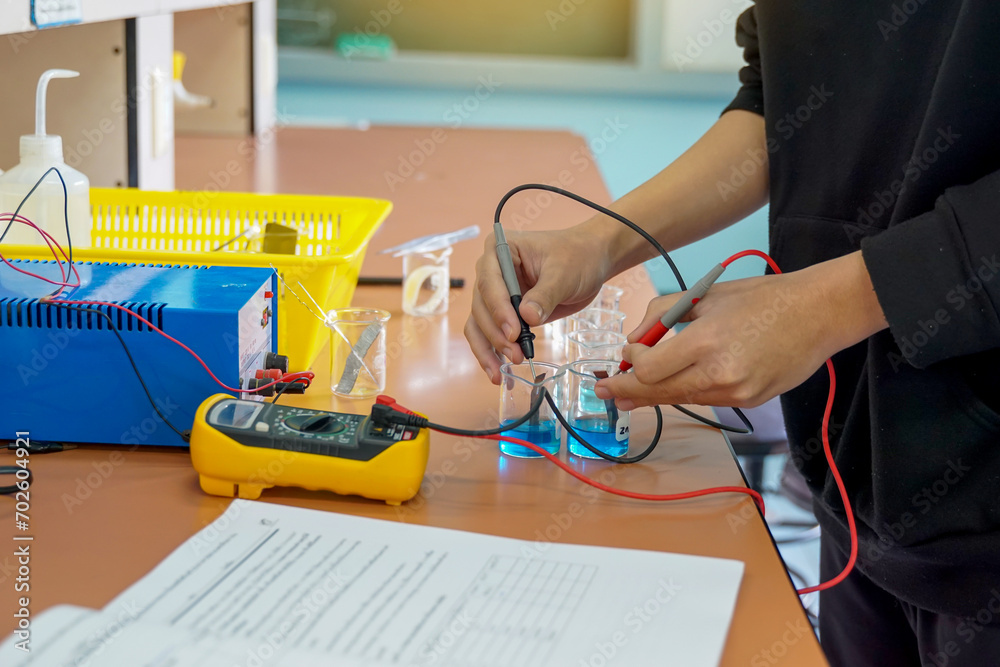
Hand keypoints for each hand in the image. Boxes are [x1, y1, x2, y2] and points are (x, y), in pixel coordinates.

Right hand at [465, 224, 612, 382]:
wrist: (590, 261)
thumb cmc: (577, 257)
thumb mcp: (564, 273)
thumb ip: (545, 295)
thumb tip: (527, 318)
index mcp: (500, 250)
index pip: (490, 281)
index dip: (499, 308)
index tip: (513, 332)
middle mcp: (490, 271)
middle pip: (481, 306)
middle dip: (496, 334)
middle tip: (516, 355)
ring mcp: (495, 294)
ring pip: (479, 324)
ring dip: (488, 350)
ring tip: (501, 374)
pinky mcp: (504, 313)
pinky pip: (490, 334)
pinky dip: (492, 354)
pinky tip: (498, 373)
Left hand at [595, 251, 887, 409]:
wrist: (818, 314)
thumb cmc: (761, 299)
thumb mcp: (706, 296)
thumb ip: (664, 314)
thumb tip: (635, 338)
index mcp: (707, 341)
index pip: (651, 369)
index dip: (631, 365)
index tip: (625, 354)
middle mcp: (720, 373)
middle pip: (660, 392)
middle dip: (628, 392)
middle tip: (604, 393)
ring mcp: (737, 392)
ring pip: (682, 399)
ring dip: (654, 395)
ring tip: (628, 396)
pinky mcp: (749, 400)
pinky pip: (706, 399)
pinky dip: (686, 392)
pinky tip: (671, 388)